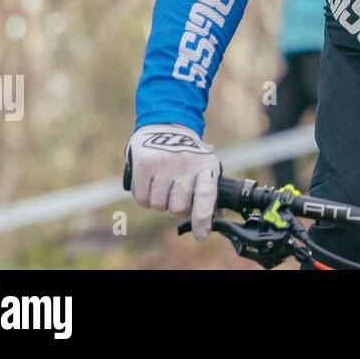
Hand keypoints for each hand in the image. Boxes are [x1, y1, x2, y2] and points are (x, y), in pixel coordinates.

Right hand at [125, 123, 220, 240]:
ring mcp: (164, 163)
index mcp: (206, 166)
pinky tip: (150, 182)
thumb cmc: (189, 156)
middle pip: (178, 208)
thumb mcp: (205, 167)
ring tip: (163, 184)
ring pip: (158, 206)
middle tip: (176, 195)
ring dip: (159, 201)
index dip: (203, 217)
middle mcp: (186, 164)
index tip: (202, 234)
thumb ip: (210, 195)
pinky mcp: (144, 163)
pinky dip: (144, 197)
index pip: (206, 195)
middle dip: (176, 208)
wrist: (166, 125)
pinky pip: (142, 199)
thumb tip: (217, 221)